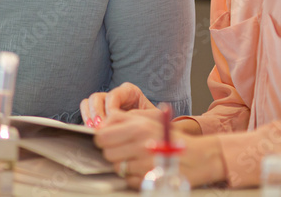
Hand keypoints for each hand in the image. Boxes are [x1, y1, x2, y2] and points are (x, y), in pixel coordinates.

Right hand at [80, 82, 156, 126]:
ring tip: (93, 128)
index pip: (113, 95)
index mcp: (128, 91)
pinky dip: (86, 119)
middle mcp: (114, 96)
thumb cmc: (155, 123)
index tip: (113, 120)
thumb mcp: (153, 117)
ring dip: (89, 116)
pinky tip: (91, 130)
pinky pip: (86, 111)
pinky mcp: (99, 114)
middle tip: (99, 125)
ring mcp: (105, 104)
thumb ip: (139, 116)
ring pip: (88, 102)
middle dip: (96, 112)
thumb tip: (119, 118)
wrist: (154, 133)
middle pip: (97, 97)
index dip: (110, 107)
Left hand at [94, 111, 225, 188]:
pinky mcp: (152, 180)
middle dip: (113, 153)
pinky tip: (144, 169)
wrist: (200, 157)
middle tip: (124, 151)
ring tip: (136, 159)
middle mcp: (141, 145)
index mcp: (138, 127)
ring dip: (123, 165)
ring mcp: (146, 164)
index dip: (103, 139)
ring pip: (117, 167)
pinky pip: (129, 180)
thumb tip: (100, 125)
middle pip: (107, 153)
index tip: (110, 140)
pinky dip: (134, 177)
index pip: (102, 136)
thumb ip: (121, 119)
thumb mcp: (147, 119)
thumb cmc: (170, 137)